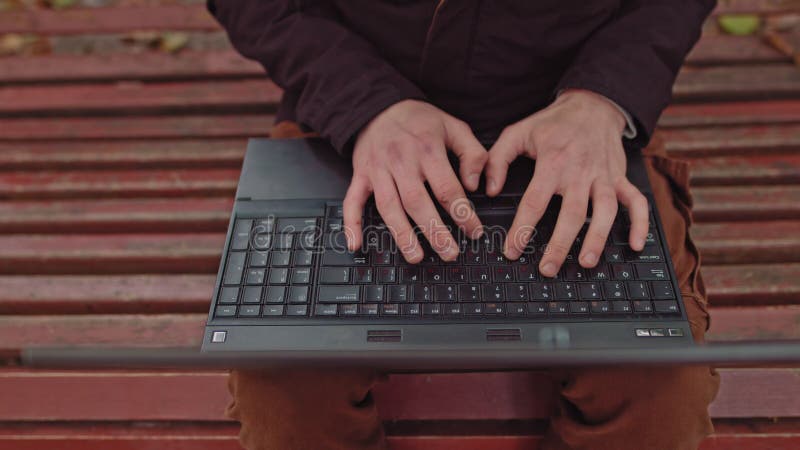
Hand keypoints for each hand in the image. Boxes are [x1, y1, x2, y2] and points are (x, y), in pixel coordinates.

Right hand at [344, 100, 487, 262]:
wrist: (379, 105)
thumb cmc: (418, 120)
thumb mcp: (454, 126)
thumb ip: (472, 153)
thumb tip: (475, 185)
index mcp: (427, 149)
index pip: (448, 189)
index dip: (463, 214)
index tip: (474, 231)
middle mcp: (401, 162)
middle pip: (418, 203)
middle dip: (435, 232)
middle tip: (450, 253)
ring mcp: (378, 171)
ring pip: (389, 207)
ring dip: (402, 235)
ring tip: (416, 256)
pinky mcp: (361, 176)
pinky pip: (352, 201)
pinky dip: (352, 223)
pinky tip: (356, 243)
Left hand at [485, 89, 648, 276]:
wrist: (592, 104)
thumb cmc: (553, 123)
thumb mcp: (517, 132)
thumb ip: (497, 159)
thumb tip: (488, 189)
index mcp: (553, 162)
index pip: (534, 202)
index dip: (522, 229)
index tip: (512, 251)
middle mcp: (580, 172)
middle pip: (572, 214)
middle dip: (559, 245)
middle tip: (547, 269)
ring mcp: (604, 176)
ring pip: (605, 212)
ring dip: (598, 238)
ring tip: (586, 262)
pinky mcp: (620, 178)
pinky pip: (637, 202)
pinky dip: (640, 223)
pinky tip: (635, 245)